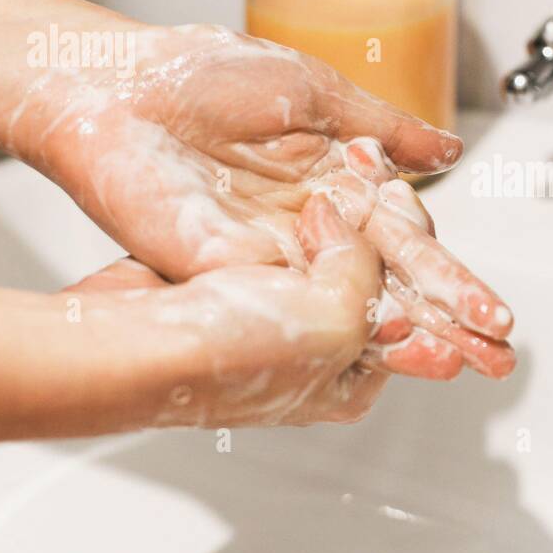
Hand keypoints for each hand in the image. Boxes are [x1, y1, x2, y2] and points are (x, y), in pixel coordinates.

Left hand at [14, 24, 513, 378]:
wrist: (116, 80)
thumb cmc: (202, 72)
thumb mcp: (317, 92)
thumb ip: (385, 127)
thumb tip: (450, 150)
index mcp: (335, 184)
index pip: (407, 240)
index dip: (450, 274)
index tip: (492, 309)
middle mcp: (308, 226)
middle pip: (388, 281)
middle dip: (445, 317)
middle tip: (495, 350)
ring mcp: (270, 253)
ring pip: (348, 300)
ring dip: (403, 335)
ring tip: (454, 363)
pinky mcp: (226, 269)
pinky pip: (292, 301)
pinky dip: (337, 322)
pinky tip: (380, 342)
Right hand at [64, 196, 392, 426]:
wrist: (130, 342)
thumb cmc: (226, 354)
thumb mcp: (336, 319)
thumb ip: (366, 270)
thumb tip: (355, 227)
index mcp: (350, 379)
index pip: (411, 316)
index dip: (423, 265)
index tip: (415, 216)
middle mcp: (318, 351)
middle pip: (375, 280)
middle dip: (386, 232)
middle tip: (395, 191)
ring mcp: (278, 316)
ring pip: (334, 254)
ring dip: (348, 216)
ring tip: (361, 174)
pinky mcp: (240, 283)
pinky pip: (291, 239)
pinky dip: (306, 214)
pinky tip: (313, 192)